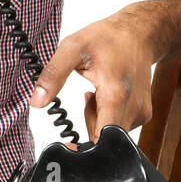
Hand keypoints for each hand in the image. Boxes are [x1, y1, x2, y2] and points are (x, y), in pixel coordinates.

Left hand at [29, 8, 155, 141]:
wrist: (139, 33)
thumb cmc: (108, 38)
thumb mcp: (72, 48)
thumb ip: (52, 75)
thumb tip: (36, 101)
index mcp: (116, 94)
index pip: (102, 139)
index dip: (84, 148)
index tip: (70, 145)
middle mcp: (133, 107)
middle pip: (103, 138)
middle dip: (89, 123)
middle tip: (87, 96)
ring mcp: (141, 112)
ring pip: (110, 134)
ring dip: (97, 118)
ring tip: (98, 92)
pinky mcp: (144, 114)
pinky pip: (119, 127)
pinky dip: (108, 116)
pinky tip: (107, 95)